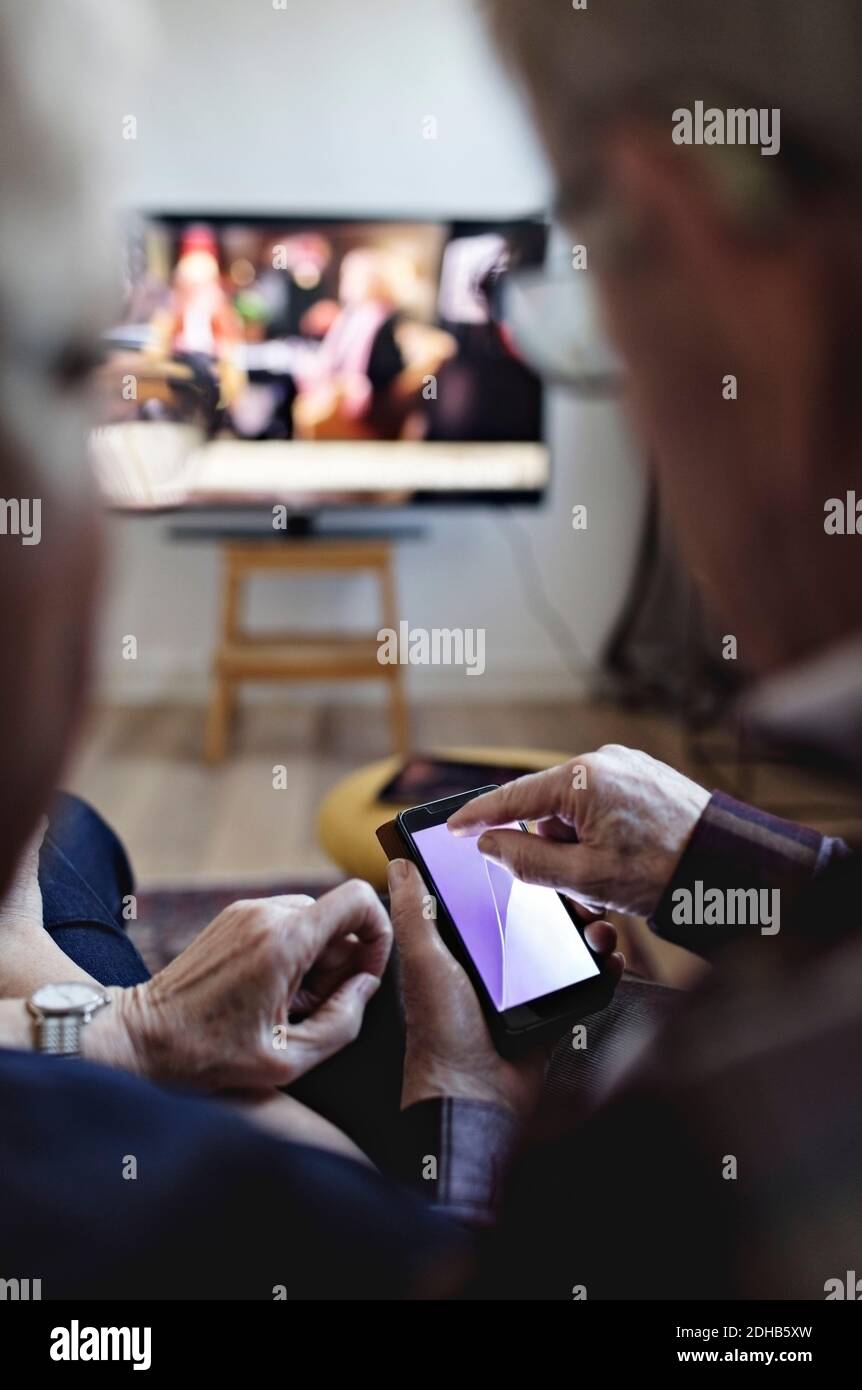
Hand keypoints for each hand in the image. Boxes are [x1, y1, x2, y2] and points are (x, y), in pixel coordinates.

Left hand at [98, 881, 390, 1090]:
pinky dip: (290, 952)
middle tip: (312, 1005)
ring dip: (315, 958)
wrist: (144, 1037)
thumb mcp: (289, 1057)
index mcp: (284, 941)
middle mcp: (266, 914)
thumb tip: (365, 986)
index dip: (378, 934)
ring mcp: (246, 911)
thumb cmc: (210, 1054)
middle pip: (336, 916)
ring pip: (311, 920)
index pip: (358, 900)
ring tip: (287, 1003)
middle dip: (340, 960)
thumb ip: (343, 1020)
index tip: (365, 973)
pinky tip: (267, 991)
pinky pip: (283, 923)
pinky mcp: (232, 916)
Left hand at [387, 859, 623, 1116]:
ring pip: (562, 948)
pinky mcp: (551, 1012)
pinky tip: (609, 959)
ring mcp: (525, 989)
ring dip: (586, 934)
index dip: (513, 879)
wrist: (475, 1095)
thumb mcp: (424, 961)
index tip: (536, 858)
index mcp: (459, 949)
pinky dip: (599, 970)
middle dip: (559, 904)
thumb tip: (401, 864)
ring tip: (598, 929)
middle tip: (578, 897)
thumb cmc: (441, 1031)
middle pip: (533, 919)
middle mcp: (492, 965)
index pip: (488, 900)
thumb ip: (414, 913)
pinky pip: (582, 985)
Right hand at [447, 746, 709, 918]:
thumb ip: (527, 861)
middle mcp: (603, 760)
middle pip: (548, 807)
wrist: (731, 865)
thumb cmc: (664, 872)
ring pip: (577, 809)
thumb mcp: (585, 877)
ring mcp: (627, 765)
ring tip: (616, 874)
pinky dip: (603, 833)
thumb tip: (490, 845)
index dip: (478, 816)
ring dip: (581, 843)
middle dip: (553, 845)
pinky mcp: (646, 775)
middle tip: (579, 880)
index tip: (452, 827)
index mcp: (583, 778)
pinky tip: (627, 859)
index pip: (513, 797)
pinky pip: (604, 804)